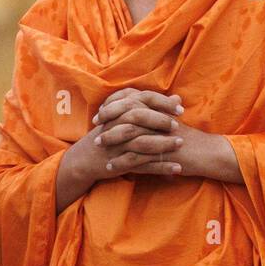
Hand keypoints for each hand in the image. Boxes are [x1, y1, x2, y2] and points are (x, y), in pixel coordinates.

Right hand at [55, 89, 183, 211]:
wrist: (84, 158)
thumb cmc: (109, 134)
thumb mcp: (125, 115)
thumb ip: (151, 106)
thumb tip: (177, 97)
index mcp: (119, 110)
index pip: (142, 99)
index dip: (162, 102)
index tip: (180, 108)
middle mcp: (116, 125)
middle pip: (140, 118)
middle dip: (161, 121)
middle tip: (178, 125)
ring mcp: (117, 145)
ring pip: (141, 142)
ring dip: (163, 143)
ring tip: (180, 144)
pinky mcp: (120, 163)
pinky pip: (143, 165)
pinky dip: (161, 167)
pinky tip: (177, 168)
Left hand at [96, 90, 239, 181]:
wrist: (209, 153)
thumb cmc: (189, 138)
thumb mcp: (171, 122)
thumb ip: (154, 113)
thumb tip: (134, 109)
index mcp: (159, 109)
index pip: (130, 102)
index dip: (112, 108)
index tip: (99, 116)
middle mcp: (158, 118)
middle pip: (126, 116)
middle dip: (107, 124)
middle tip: (94, 134)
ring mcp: (160, 135)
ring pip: (129, 135)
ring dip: (111, 142)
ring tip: (100, 150)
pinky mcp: (162, 152)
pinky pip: (137, 156)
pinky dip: (121, 161)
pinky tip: (111, 166)